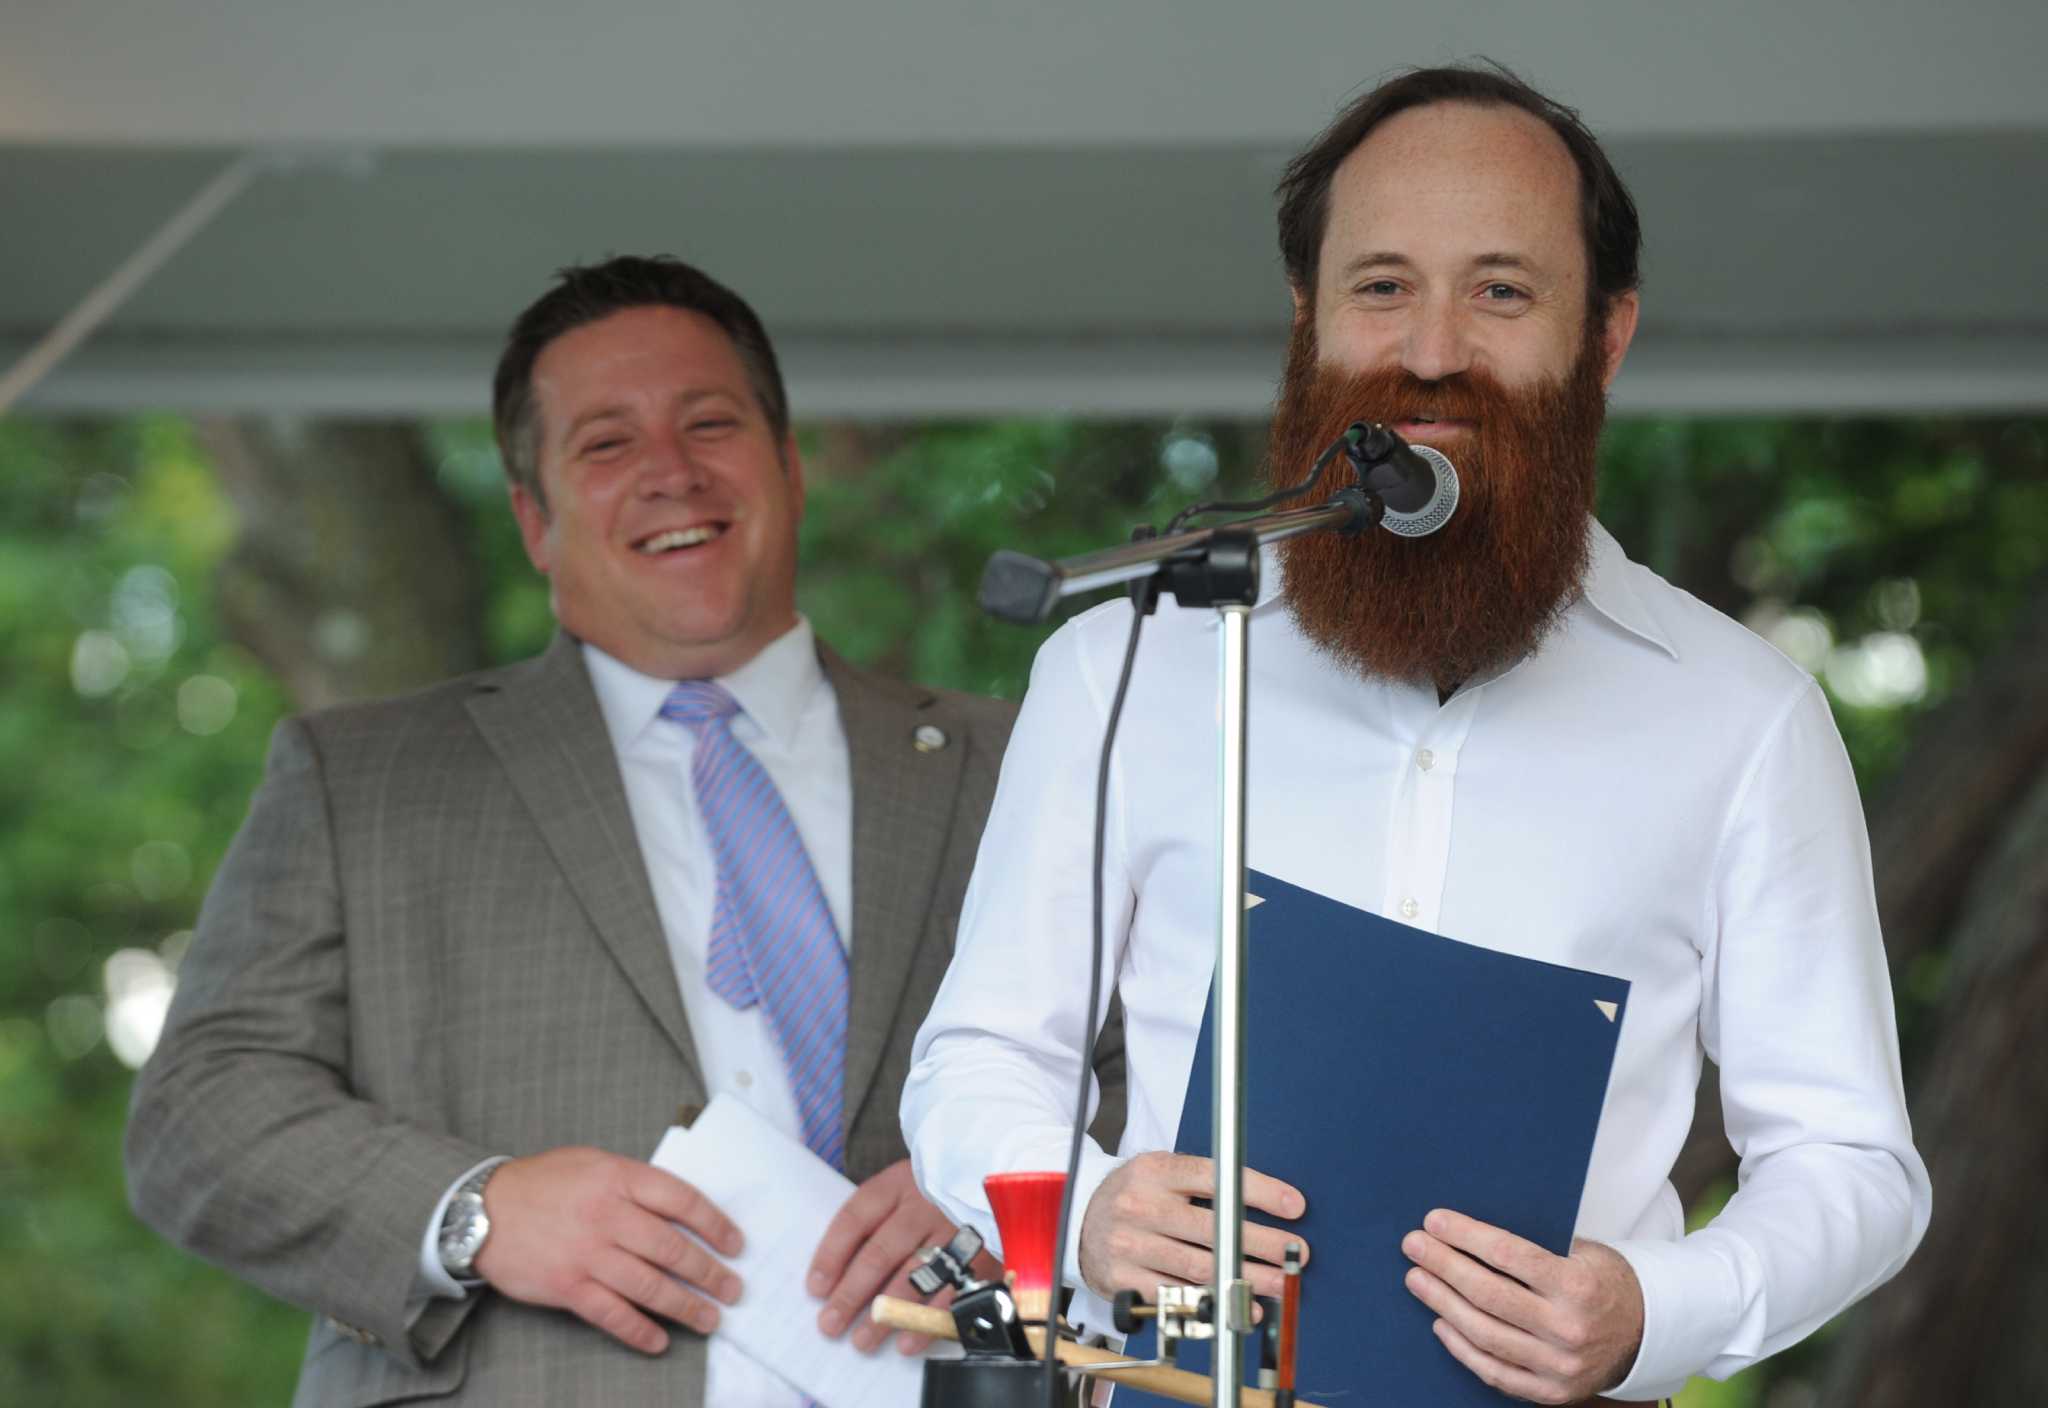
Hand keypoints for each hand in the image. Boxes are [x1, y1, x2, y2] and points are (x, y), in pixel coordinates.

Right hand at [474, 1146, 743, 1355]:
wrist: (481, 1211)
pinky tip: (660, 1341)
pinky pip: (612, 1314)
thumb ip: (633, 1183)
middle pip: (672, 1249)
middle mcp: (607, 1216)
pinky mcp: (567, 1287)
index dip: (715, 1224)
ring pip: (649, 1286)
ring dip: (685, 1307)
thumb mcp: (593, 1163)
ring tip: (710, 1319)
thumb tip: (679, 1209)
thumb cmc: (543, 1183)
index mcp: (619, 1178)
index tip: (736, 1244)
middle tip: (733, 1289)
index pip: (682, 1200)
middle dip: (709, 1273)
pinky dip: (639, 1331)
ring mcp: (587, 1254)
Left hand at [807, 1159, 976, 1354]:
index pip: (855, 1219)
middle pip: (880, 1253)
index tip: (815, 1289)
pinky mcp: (981, 1255)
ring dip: (885, 1314)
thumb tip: (832, 1275)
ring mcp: (954, 1230)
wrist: (990, 1174)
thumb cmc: (931, 1192)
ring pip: (913, 1278)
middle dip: (851, 1294)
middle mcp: (924, 1206)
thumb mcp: (899, 1188)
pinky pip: (951, 1294)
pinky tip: (907, 1341)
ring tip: (862, 1340)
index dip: (832, 1255)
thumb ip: (871, 1221)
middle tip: (830, 1325)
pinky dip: (927, 1321)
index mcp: (896, 1185)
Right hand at [1077, 1151, 1307, 1301]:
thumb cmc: (1133, 1195)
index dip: (1259, 1191)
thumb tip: (1258, 1203)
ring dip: (1246, 1277)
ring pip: (1200, 1267)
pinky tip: (1238, 1304)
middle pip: (1212, 1228)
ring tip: (1279, 1282)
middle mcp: (1141, 1206)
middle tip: (1295, 1252)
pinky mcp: (1124, 1280)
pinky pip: (1176, 1295)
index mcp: (1155, 1171)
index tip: (1294, 1205)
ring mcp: (1131, 1246)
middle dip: (1261, 1243)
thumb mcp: (1159, 1173)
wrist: (1075, 1219)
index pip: (1214, 1177)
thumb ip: (1201, 1183)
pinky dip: (1212, 1302)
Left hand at [1401, 1208, 1642, 1404]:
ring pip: (1485, 1334)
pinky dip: (1462, 1348)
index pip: (1509, 1254)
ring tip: (1417, 1279)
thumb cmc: (1603, 1281)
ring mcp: (1559, 1366)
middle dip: (1444, 1265)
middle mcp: (1568, 1329)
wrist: (1646, 1334)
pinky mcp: (1551, 1392)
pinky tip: (1440, 1323)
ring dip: (1443, 1304)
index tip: (1434, 1221)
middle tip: (1413, 1245)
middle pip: (1489, 1294)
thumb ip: (1536, 1246)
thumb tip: (1469, 1229)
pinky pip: (1495, 1372)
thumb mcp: (1582, 1252)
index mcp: (1578, 1286)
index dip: (1466, 1235)